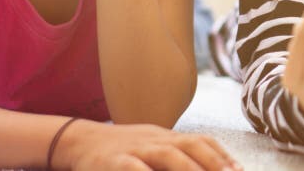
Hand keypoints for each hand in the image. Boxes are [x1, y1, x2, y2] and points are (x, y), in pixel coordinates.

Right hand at [55, 120, 241, 170]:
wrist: (81, 141)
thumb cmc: (125, 150)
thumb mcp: (154, 147)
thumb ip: (179, 157)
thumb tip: (214, 167)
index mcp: (168, 137)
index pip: (202, 141)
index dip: (222, 155)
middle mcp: (156, 140)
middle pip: (191, 146)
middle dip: (213, 163)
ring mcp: (136, 149)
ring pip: (167, 156)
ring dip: (188, 169)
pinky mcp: (113, 162)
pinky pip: (133, 169)